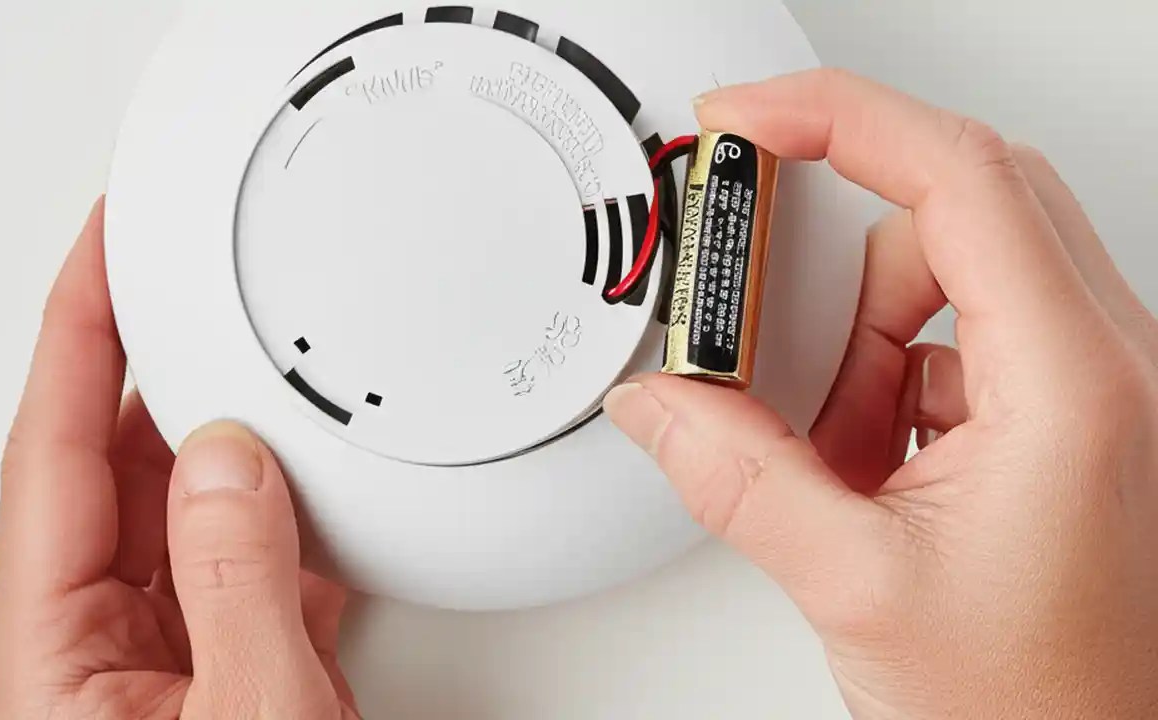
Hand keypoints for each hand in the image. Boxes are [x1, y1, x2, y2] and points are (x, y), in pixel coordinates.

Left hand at [0, 200, 357, 718]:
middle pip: (115, 473)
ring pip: (187, 516)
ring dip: (241, 452)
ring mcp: (167, 668)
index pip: (48, 458)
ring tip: (284, 384)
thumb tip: (232, 461)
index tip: (105, 246)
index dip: (76, 334)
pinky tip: (328, 496)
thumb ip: (238, 587)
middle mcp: (95, 657)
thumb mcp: (251, 716)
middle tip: (205, 286)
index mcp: (53, 664)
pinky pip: (249, 567)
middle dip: (167, 374)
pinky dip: (292, 522)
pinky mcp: (231, 680)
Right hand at [605, 70, 1157, 718]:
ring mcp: (1089, 385)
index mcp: (1074, 385)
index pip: (956, 177)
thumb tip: (657, 402)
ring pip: (952, 267)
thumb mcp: (855, 587)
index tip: (748, 118)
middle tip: (755, 267)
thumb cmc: (1037, 705)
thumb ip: (734, 478)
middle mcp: (1103, 364)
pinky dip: (888, 373)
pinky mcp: (1061, 411)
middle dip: (839, 235)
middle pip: (960, 198)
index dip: (837, 120)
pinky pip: (956, 334)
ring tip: (834, 442)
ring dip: (864, 332)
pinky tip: (867, 461)